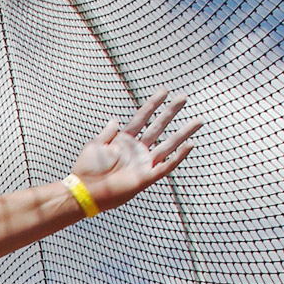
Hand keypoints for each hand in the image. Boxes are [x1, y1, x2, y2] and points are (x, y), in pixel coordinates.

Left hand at [71, 90, 199, 210]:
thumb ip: (107, 133)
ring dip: (183, 133)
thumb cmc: (87, 170)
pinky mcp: (147, 177)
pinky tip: (190, 145)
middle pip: (158, 127)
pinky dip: (179, 156)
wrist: (85, 191)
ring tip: (198, 121)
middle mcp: (137, 151)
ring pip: (169, 144)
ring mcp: (143, 163)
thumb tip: (115, 120)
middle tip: (184, 97)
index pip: (142, 118)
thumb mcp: (95, 145)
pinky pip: (167, 165)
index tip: (164, 91)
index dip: (153, 104)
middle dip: (171, 112)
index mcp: (124, 141)